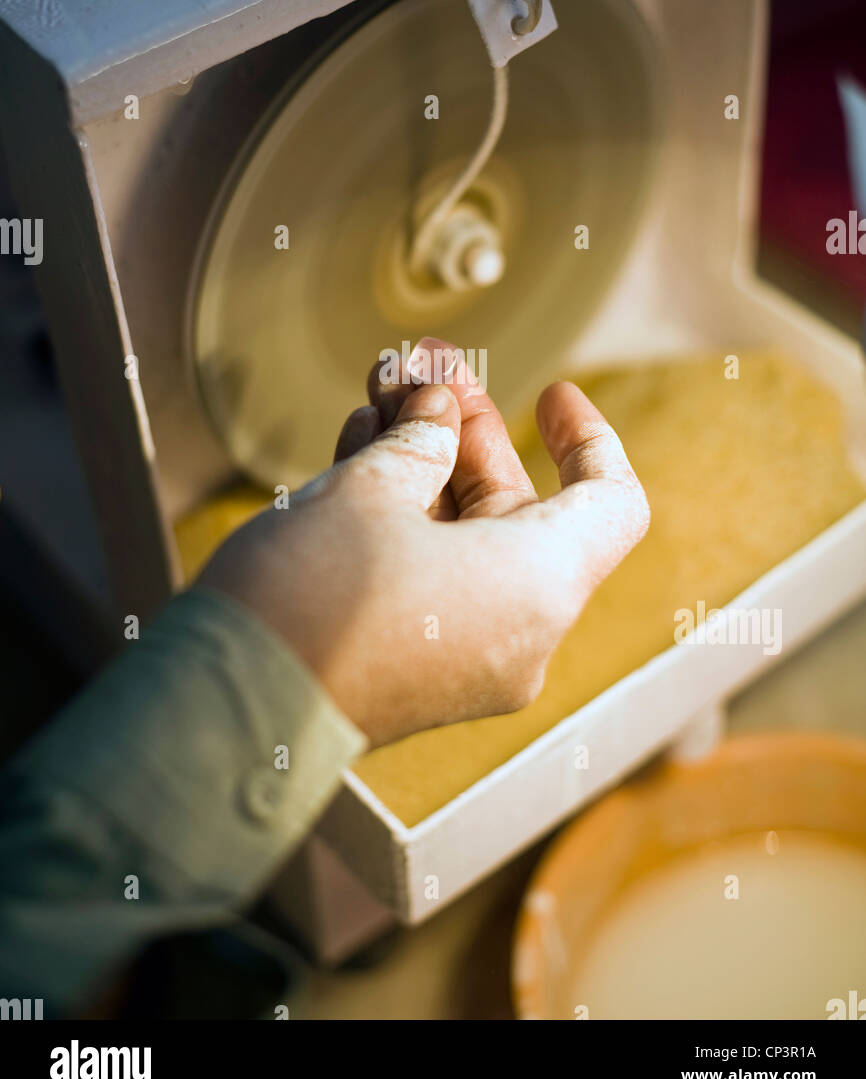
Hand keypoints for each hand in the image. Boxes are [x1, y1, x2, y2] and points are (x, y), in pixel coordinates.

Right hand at [198, 338, 649, 747]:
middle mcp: (522, 630)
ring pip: (470, 538)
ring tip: (377, 399)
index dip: (588, 436)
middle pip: (519, 507)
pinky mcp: (424, 672)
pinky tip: (364, 455)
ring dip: (426, 464)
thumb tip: (436, 413)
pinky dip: (411, 519)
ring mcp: (473, 658)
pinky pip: (441, 578)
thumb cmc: (307, 599)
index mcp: (539, 583)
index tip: (551, 393)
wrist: (230, 710)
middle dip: (465, 430)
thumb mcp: (367, 488)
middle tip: (417, 368)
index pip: (611, 500)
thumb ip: (420, 437)